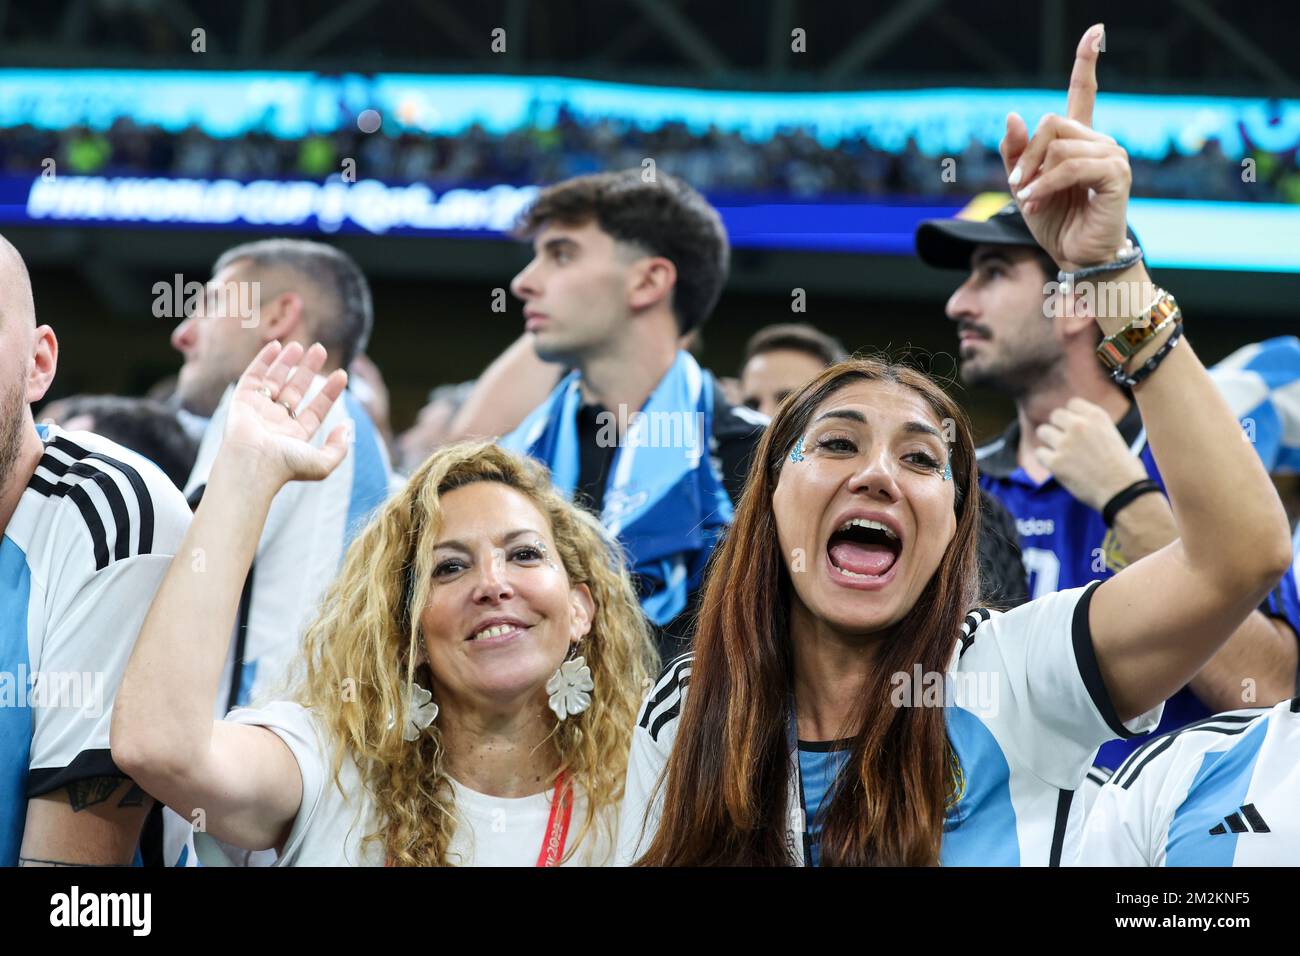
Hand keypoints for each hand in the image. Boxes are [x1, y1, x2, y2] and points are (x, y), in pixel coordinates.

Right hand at [221, 340, 350, 489]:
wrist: (250, 465)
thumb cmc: (285, 467)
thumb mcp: (322, 464)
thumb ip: (339, 447)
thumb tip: (348, 427)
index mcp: (295, 436)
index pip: (317, 409)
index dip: (329, 392)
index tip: (342, 374)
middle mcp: (277, 422)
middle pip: (296, 390)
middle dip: (308, 370)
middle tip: (320, 349)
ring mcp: (259, 411)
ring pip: (275, 381)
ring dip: (287, 362)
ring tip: (300, 345)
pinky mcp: (242, 401)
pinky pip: (253, 377)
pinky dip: (264, 361)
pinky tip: (276, 346)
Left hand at [1000, 24, 1130, 269]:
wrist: (1077, 256)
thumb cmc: (1056, 222)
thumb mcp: (1024, 185)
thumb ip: (1016, 153)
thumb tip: (1014, 114)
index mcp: (1079, 140)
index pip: (1084, 92)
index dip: (1086, 61)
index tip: (1095, 31)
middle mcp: (1099, 141)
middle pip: (1052, 122)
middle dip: (1026, 155)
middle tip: (1017, 186)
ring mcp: (1111, 155)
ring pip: (1059, 145)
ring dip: (1034, 175)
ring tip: (1028, 200)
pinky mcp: (1115, 174)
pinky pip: (1070, 165)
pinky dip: (1046, 184)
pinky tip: (1035, 201)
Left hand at [1034, 397, 1147, 510]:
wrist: (1124, 492)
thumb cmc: (1125, 469)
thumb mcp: (1114, 436)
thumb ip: (1094, 428)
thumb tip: (1079, 428)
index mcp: (1097, 416)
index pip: (1072, 403)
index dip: (1071, 415)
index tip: (1074, 426)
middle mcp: (1079, 426)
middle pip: (1055, 415)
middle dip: (1058, 427)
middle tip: (1065, 442)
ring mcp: (1065, 443)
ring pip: (1042, 432)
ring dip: (1049, 442)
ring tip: (1060, 454)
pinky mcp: (1056, 462)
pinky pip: (1039, 454)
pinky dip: (1046, 460)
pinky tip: (1057, 466)